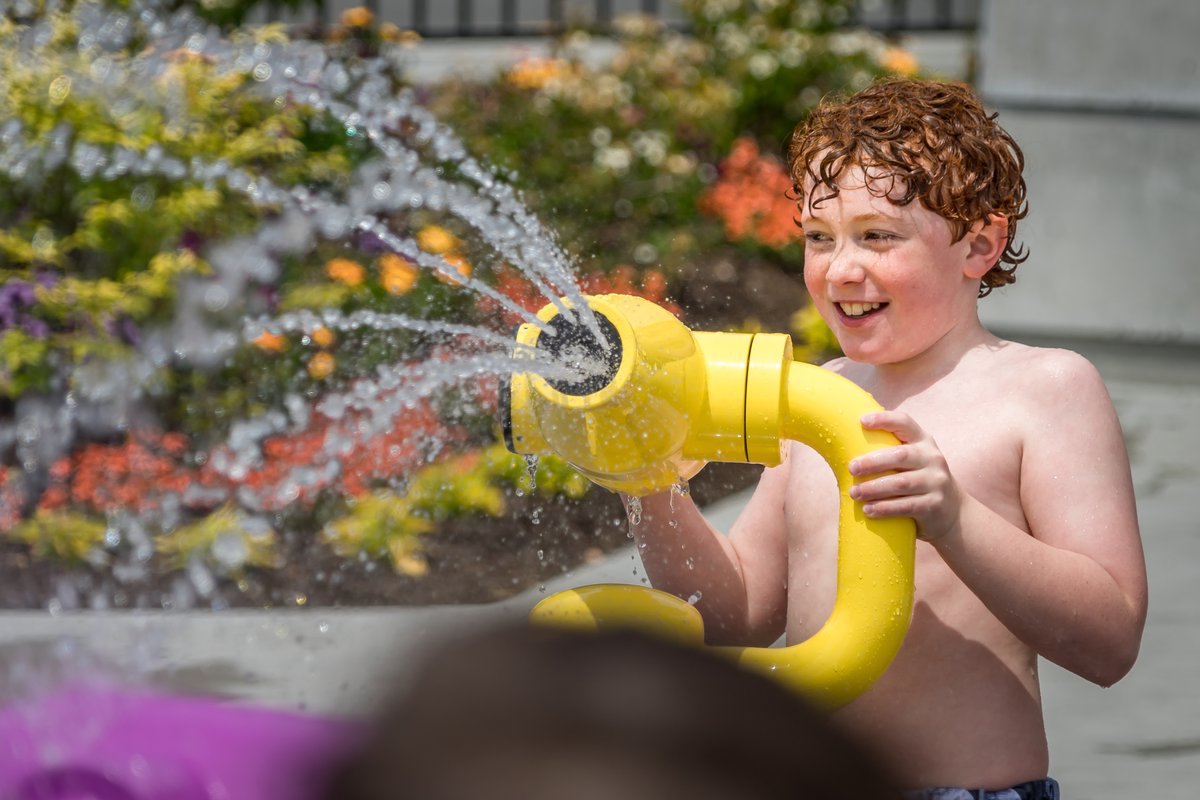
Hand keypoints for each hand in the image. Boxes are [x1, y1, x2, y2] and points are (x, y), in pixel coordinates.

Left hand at [847, 411, 963, 542]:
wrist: (952, 512)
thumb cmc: (918, 480)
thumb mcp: (912, 460)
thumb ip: (889, 450)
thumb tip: (843, 441)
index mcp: (924, 442)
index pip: (905, 423)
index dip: (885, 419)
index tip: (862, 421)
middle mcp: (932, 458)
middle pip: (901, 456)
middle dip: (873, 462)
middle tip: (851, 468)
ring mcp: (936, 482)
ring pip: (901, 483)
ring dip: (874, 488)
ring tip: (854, 493)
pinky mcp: (934, 505)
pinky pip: (906, 506)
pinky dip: (884, 508)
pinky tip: (868, 510)